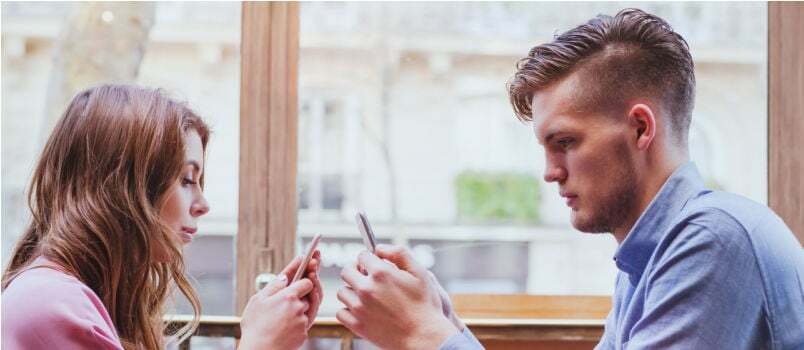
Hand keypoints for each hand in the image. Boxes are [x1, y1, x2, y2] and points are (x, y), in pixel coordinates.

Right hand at [239, 252, 323, 348]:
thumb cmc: (255, 326)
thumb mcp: (258, 301)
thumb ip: (274, 286)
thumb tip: (285, 276)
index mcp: (288, 296)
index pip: (307, 282)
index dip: (306, 278)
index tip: (310, 268)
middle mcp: (299, 308)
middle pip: (308, 295)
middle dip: (301, 294)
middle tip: (292, 294)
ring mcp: (302, 322)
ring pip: (306, 309)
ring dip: (298, 309)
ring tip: (281, 313)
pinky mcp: (304, 334)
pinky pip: (304, 323)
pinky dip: (296, 322)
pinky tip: (283, 325)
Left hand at [336, 244, 458, 349]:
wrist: (423, 337)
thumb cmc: (424, 305)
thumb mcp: (420, 273)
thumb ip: (400, 253)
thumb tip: (380, 248)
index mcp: (381, 273)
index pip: (362, 256)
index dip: (369, 258)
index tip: (373, 264)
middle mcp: (366, 289)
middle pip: (347, 271)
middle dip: (356, 271)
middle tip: (366, 277)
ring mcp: (360, 308)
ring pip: (342, 292)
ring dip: (351, 291)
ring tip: (366, 295)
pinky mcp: (357, 325)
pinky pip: (341, 312)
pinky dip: (348, 310)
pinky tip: (361, 310)